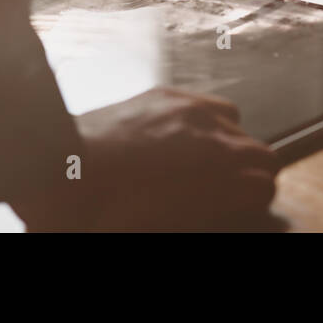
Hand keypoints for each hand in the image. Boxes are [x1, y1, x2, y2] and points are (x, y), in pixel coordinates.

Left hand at [13, 87, 279, 229]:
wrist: (57, 169)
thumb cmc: (103, 213)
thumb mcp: (165, 228)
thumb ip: (206, 211)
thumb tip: (221, 204)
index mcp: (217, 179)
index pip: (265, 187)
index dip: (251, 203)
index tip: (238, 209)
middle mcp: (214, 139)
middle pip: (263, 154)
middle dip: (249, 175)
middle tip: (226, 190)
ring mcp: (190, 112)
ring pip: (236, 123)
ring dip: (228, 142)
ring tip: (201, 160)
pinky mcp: (165, 95)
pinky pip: (204, 102)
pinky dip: (201, 119)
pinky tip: (180, 135)